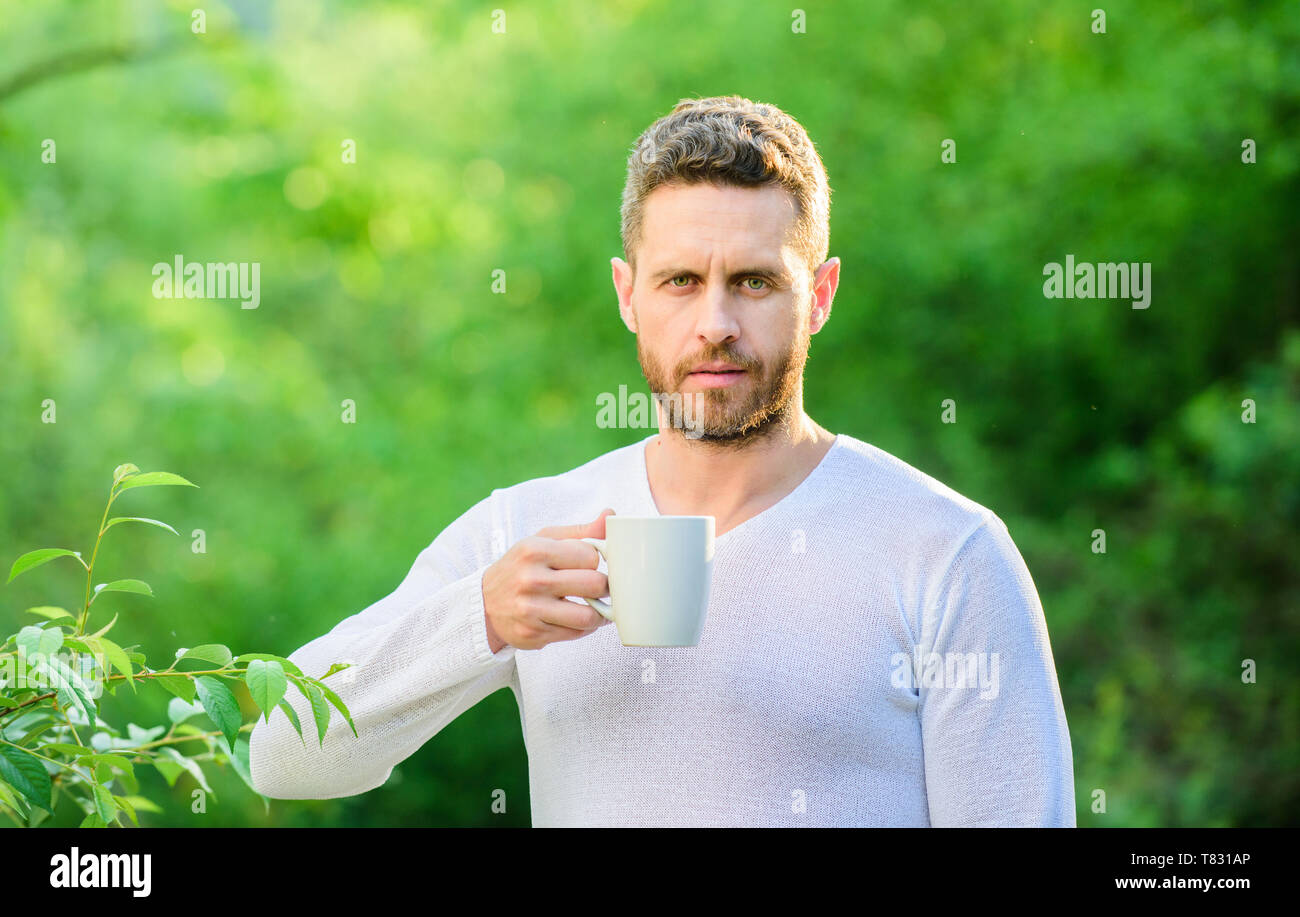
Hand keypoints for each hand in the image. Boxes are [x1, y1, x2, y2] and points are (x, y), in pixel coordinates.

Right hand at [482, 508, 613, 651]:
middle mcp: (531, 580)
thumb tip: (610, 515)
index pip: (589, 556)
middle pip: (594, 584)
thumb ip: (580, 531)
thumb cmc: (522, 567)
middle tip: (600, 587)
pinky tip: (577, 619)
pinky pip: (575, 634)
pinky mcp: (533, 635)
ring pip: (588, 616)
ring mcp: (531, 610)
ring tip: (595, 606)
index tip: (588, 565)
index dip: (594, 561)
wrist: (485, 602)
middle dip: (603, 587)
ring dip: (599, 613)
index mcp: (534, 551)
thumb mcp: (544, 541)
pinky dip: (583, 628)